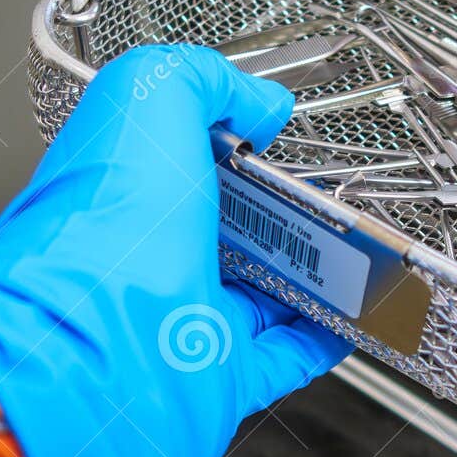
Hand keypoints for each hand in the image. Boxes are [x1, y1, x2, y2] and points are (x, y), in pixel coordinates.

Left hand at [0, 45, 351, 456]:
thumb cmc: (104, 224)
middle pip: (231, 226)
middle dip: (283, 209)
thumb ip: (203, 78)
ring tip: (364, 245)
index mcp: (127, 187)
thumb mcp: (147, 98)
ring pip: (263, 290)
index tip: (277, 130)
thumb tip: (258, 101)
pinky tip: (353, 315)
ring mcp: (183, 319)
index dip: (229, 138)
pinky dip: (321, 338)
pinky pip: (282, 356)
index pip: (181, 156)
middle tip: (336, 191)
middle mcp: (151, 254)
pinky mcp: (216, 377)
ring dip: (315, 270)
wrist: (91, 349)